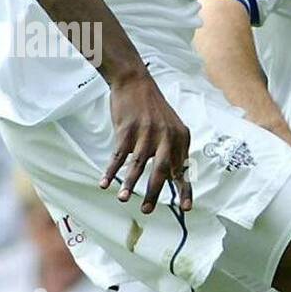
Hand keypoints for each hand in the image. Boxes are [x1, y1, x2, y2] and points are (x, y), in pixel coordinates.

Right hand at [102, 69, 191, 214]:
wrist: (135, 82)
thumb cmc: (152, 109)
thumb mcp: (171, 127)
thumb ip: (173, 150)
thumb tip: (174, 176)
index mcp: (180, 138)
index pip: (183, 168)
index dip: (185, 189)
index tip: (186, 208)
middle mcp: (166, 137)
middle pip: (161, 170)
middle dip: (154, 192)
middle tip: (147, 210)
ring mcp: (146, 132)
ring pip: (138, 164)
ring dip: (129, 183)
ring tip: (123, 199)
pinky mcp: (127, 129)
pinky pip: (118, 155)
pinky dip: (111, 170)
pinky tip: (104, 182)